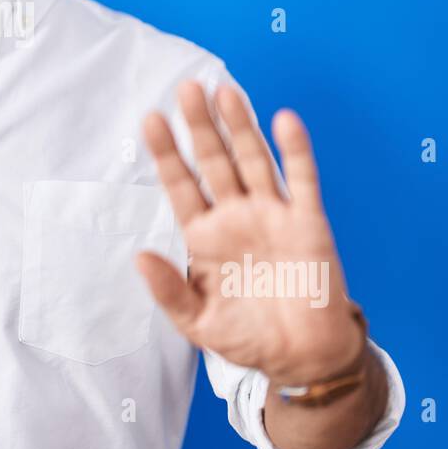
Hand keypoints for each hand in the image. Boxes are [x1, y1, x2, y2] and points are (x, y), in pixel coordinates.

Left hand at [136, 82, 364, 385]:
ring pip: (253, 160)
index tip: (150, 120)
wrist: (303, 359)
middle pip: (214, 162)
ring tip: (224, 91)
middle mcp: (236, 216)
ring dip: (241, 127)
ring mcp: (272, 215)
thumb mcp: (198, 322)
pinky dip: (295, 150)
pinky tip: (283, 120)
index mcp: (205, 236)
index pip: (181, 185)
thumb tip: (139, 257)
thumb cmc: (248, 338)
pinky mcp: (308, 223)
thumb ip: (170, 291)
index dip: (168, 153)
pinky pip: (302, 180)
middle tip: (186, 89)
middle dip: (200, 127)